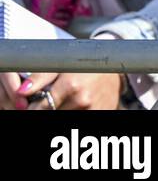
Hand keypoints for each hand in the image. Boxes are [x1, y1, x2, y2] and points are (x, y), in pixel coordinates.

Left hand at [4, 71, 123, 110]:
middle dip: (49, 108)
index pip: (41, 107)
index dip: (34, 106)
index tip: (36, 101)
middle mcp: (82, 100)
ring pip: (64, 116)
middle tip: (56, 96)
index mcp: (71, 86)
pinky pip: (79, 117)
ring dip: (62, 110)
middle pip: (52, 114)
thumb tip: (21, 92)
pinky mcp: (100, 113)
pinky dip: (74, 111)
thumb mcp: (62, 63)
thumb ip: (40, 77)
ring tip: (68, 98)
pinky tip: (77, 103)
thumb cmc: (84, 62)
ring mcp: (92, 109)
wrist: (114, 65)